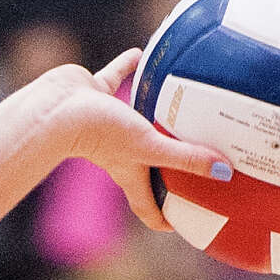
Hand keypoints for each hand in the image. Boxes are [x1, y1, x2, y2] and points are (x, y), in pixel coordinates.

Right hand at [37, 49, 231, 232]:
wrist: (54, 109)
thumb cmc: (98, 134)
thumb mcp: (149, 147)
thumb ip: (186, 159)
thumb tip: (225, 172)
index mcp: (131, 173)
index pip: (148, 207)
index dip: (164, 219)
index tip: (184, 224)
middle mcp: (120, 152)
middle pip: (147, 166)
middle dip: (167, 167)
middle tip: (193, 162)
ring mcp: (108, 123)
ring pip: (136, 121)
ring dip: (154, 116)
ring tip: (177, 107)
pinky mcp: (95, 94)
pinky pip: (117, 78)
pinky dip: (129, 68)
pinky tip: (142, 55)